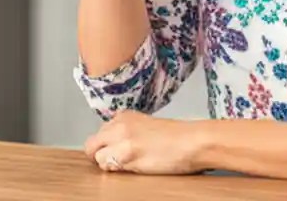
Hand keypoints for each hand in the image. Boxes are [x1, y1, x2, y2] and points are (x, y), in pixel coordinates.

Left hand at [83, 110, 204, 175]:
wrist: (194, 141)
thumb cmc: (178, 138)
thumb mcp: (147, 127)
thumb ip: (128, 132)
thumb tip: (114, 147)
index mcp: (125, 116)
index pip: (100, 134)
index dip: (106, 147)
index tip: (116, 152)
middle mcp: (120, 124)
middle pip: (92, 144)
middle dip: (100, 155)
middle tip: (117, 162)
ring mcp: (122, 138)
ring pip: (96, 156)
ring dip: (108, 164)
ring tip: (129, 165)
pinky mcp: (127, 153)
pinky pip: (107, 165)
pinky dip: (115, 170)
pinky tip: (133, 167)